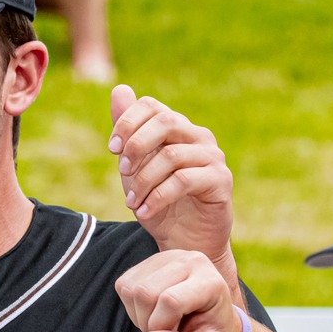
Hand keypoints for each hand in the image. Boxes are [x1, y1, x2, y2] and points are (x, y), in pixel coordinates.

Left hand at [107, 85, 234, 260]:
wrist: (185, 242)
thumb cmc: (161, 205)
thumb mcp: (136, 169)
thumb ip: (128, 132)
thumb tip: (119, 89)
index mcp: (178, 129)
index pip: (151, 105)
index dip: (127, 122)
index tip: (111, 148)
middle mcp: (198, 137)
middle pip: (165, 121)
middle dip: (137, 145)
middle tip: (122, 171)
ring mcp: (212, 157)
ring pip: (171, 155)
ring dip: (144, 181)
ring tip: (131, 202)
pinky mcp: (221, 180)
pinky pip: (184, 180)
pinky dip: (158, 197)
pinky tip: (144, 212)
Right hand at [115, 249, 246, 331]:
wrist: (213, 320)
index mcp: (210, 281)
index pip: (170, 300)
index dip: (162, 326)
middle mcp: (189, 260)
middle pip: (145, 292)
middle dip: (148, 322)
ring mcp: (167, 257)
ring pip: (131, 289)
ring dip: (139, 315)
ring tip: (161, 321)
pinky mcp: (148, 262)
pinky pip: (123, 286)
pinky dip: (132, 307)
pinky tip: (152, 311)